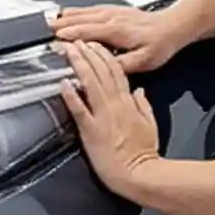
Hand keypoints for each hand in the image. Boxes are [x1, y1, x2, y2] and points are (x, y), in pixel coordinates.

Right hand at [48, 5, 185, 72]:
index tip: (56, 40)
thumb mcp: (143, 61)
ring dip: (68, 16)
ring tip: (53, 20)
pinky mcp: (116, 10)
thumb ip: (121, 65)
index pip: (87, 32)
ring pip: (86, 13)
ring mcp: (114, 12)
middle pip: (82, 20)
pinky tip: (72, 12)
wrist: (173, 26)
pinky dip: (79, 11)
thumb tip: (103, 67)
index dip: (71, 36)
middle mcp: (112, 19)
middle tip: (47, 29)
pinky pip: (92, 9)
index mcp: (116, 31)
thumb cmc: (159, 45)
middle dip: (64, 24)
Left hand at [58, 40, 160, 194]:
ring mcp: (102, 116)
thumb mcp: (150, 124)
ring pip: (91, 84)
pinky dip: (71, 95)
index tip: (95, 44)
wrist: (139, 175)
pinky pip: (79, 109)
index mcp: (128, 103)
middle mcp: (115, 105)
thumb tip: (139, 90)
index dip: (104, 55)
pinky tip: (63, 83)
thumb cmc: (143, 153)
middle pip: (102, 72)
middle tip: (78, 39)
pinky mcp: (91, 131)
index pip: (116, 72)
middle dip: (89, 53)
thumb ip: (143, 104)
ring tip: (70, 51)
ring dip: (79, 65)